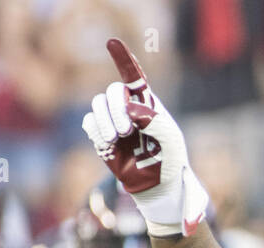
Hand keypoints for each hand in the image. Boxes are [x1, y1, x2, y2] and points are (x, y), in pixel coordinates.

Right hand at [81, 38, 208, 235]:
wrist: (160, 190)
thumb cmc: (174, 167)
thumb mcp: (171, 140)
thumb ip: (156, 123)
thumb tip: (132, 112)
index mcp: (151, 107)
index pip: (135, 78)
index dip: (123, 59)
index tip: (111, 42)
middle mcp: (131, 111)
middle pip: (112, 92)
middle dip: (115, 107)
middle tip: (126, 130)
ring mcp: (115, 124)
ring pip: (97, 106)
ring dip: (105, 121)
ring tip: (117, 140)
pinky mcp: (103, 139)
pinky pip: (90, 124)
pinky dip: (96, 132)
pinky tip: (109, 146)